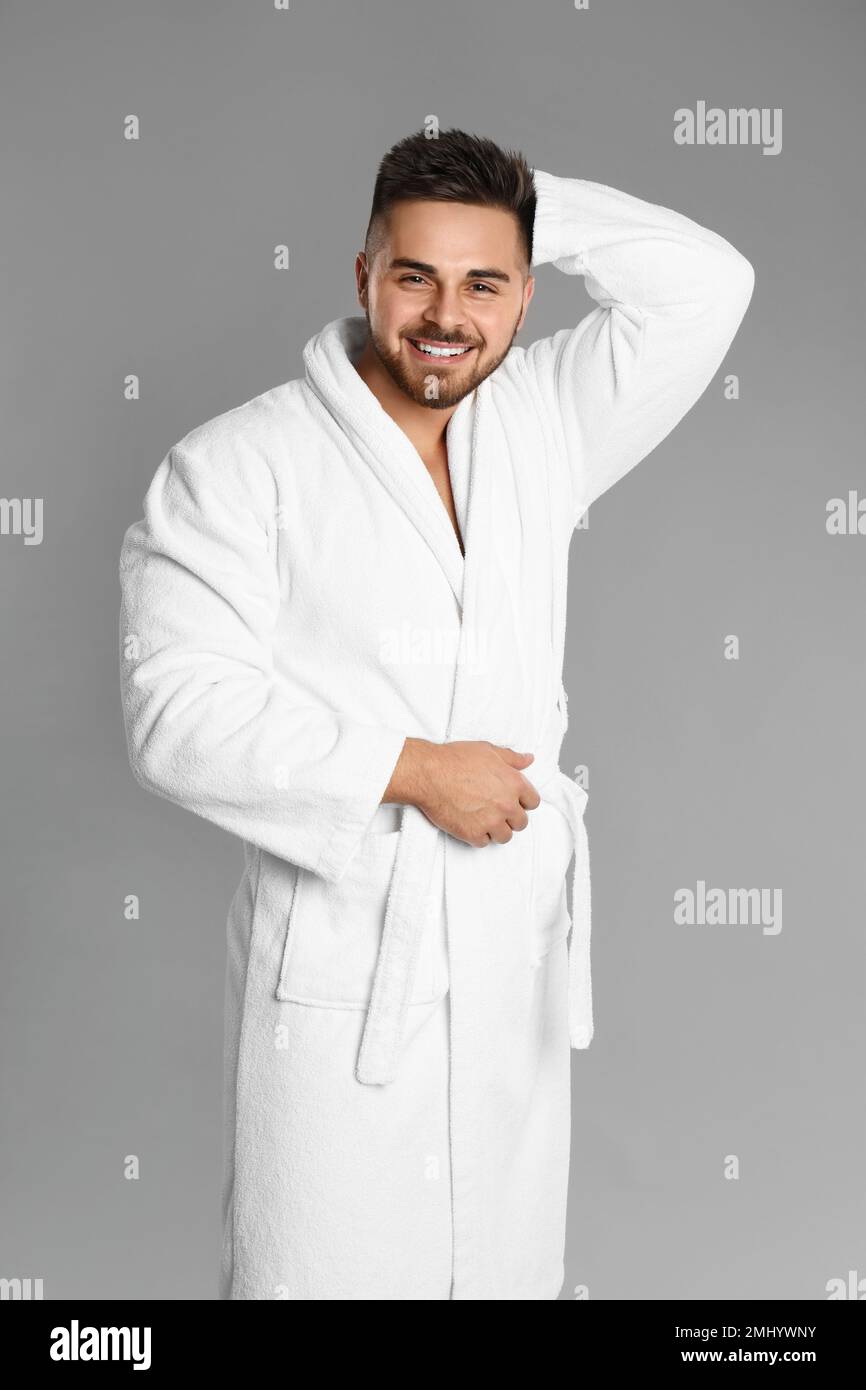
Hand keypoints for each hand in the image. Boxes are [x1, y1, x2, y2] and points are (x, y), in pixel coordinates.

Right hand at [383, 737, 540, 846]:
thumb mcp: (488, 751)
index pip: (533, 802)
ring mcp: (491, 822)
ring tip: (482, 820)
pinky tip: (469, 823)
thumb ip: (511, 758)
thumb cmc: (455, 759)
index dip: (523, 801)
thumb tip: (528, 759)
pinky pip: (484, 843)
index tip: (512, 801)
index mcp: (514, 783)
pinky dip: (477, 836)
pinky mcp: (473, 834)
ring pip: (505, 837)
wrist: (429, 774)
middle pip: (521, 823)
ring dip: (496, 830)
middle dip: (510, 818)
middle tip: (495, 811)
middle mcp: (506, 805)